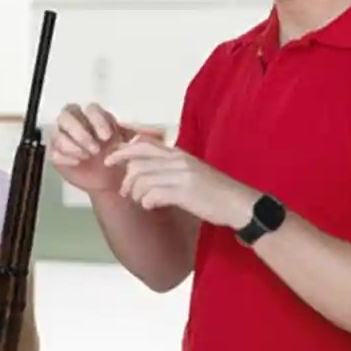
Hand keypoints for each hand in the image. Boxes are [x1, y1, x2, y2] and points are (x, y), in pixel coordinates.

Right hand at [49, 103, 149, 193]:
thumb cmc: (121, 161)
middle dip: (80, 130)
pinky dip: (65, 156)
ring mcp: (66, 140)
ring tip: (86, 156)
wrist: (112, 183)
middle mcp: (78, 125)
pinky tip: (77, 162)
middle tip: (94, 147)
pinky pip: (54, 151)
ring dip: (72, 144)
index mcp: (95, 118)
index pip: (89, 109)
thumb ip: (144, 136)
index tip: (107, 136)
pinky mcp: (59, 155)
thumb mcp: (135, 146)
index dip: (96, 120)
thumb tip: (159, 131)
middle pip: (67, 114)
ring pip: (58, 132)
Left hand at [103, 136, 256, 228]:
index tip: (110, 160)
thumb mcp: (191, 172)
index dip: (122, 151)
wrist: (240, 204)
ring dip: (135, 192)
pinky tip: (151, 206)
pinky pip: (152, 194)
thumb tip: (143, 171)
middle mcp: (178, 160)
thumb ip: (169, 168)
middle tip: (123, 191)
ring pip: (141, 178)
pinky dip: (146, 202)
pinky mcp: (184, 192)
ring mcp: (181, 175)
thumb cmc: (215, 192)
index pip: (143, 144)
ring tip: (139, 201)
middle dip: (124, 176)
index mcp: (179, 154)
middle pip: (137, 161)